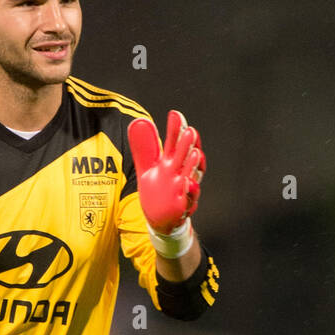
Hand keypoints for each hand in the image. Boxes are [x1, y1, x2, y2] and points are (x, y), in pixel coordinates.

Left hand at [128, 109, 204, 236]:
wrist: (162, 219)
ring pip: (192, 174)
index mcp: (171, 162)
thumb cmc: (158, 190)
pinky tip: (189, 184)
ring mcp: (184, 188)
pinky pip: (190, 198)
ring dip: (193, 165)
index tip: (175, 115)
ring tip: (195, 154)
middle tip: (190, 131)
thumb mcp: (148, 167)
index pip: (175, 143)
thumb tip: (139, 122)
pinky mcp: (183, 205)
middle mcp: (180, 172)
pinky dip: (191, 191)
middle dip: (189, 144)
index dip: (176, 129)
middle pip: (186, 155)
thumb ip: (145, 147)